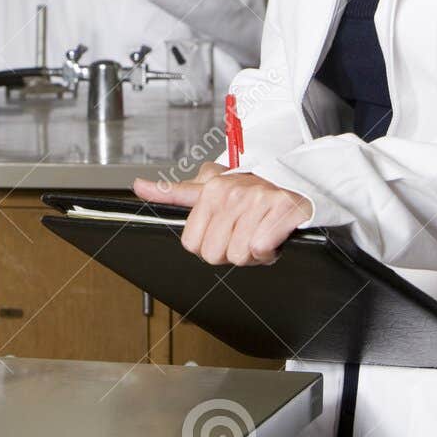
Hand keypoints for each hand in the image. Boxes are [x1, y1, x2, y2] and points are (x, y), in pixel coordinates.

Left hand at [132, 168, 313, 265]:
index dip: (206, 246)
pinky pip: (262, 249)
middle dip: (231, 252)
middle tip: (243, 233)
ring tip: (260, 231)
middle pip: (214, 254)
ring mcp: (257, 199)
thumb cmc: (253, 190)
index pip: (191, 242)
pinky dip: (270, 251)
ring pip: (240, 255)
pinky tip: (274, 235)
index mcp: (210, 190)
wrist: (296, 181)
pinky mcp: (282, 208)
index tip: (217, 234)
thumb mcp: (212, 186)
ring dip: (253, 252)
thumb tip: (140, 186)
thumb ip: (176, 192)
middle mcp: (231, 193)